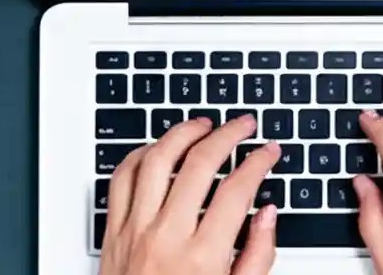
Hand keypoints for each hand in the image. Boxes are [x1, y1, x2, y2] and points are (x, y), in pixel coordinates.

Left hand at [99, 114, 280, 274]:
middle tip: (243, 125)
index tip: (269, 151)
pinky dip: (141, 155)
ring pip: (157, 160)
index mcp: (202, 258)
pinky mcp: (113, 233)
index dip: (259, 162)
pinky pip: (122, 178)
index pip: (237, 190)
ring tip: (203, 124)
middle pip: (199, 164)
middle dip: (228, 135)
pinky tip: (160, 149)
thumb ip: (257, 256)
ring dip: (182, 133)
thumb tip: (267, 214)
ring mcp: (135, 231)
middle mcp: (166, 238)